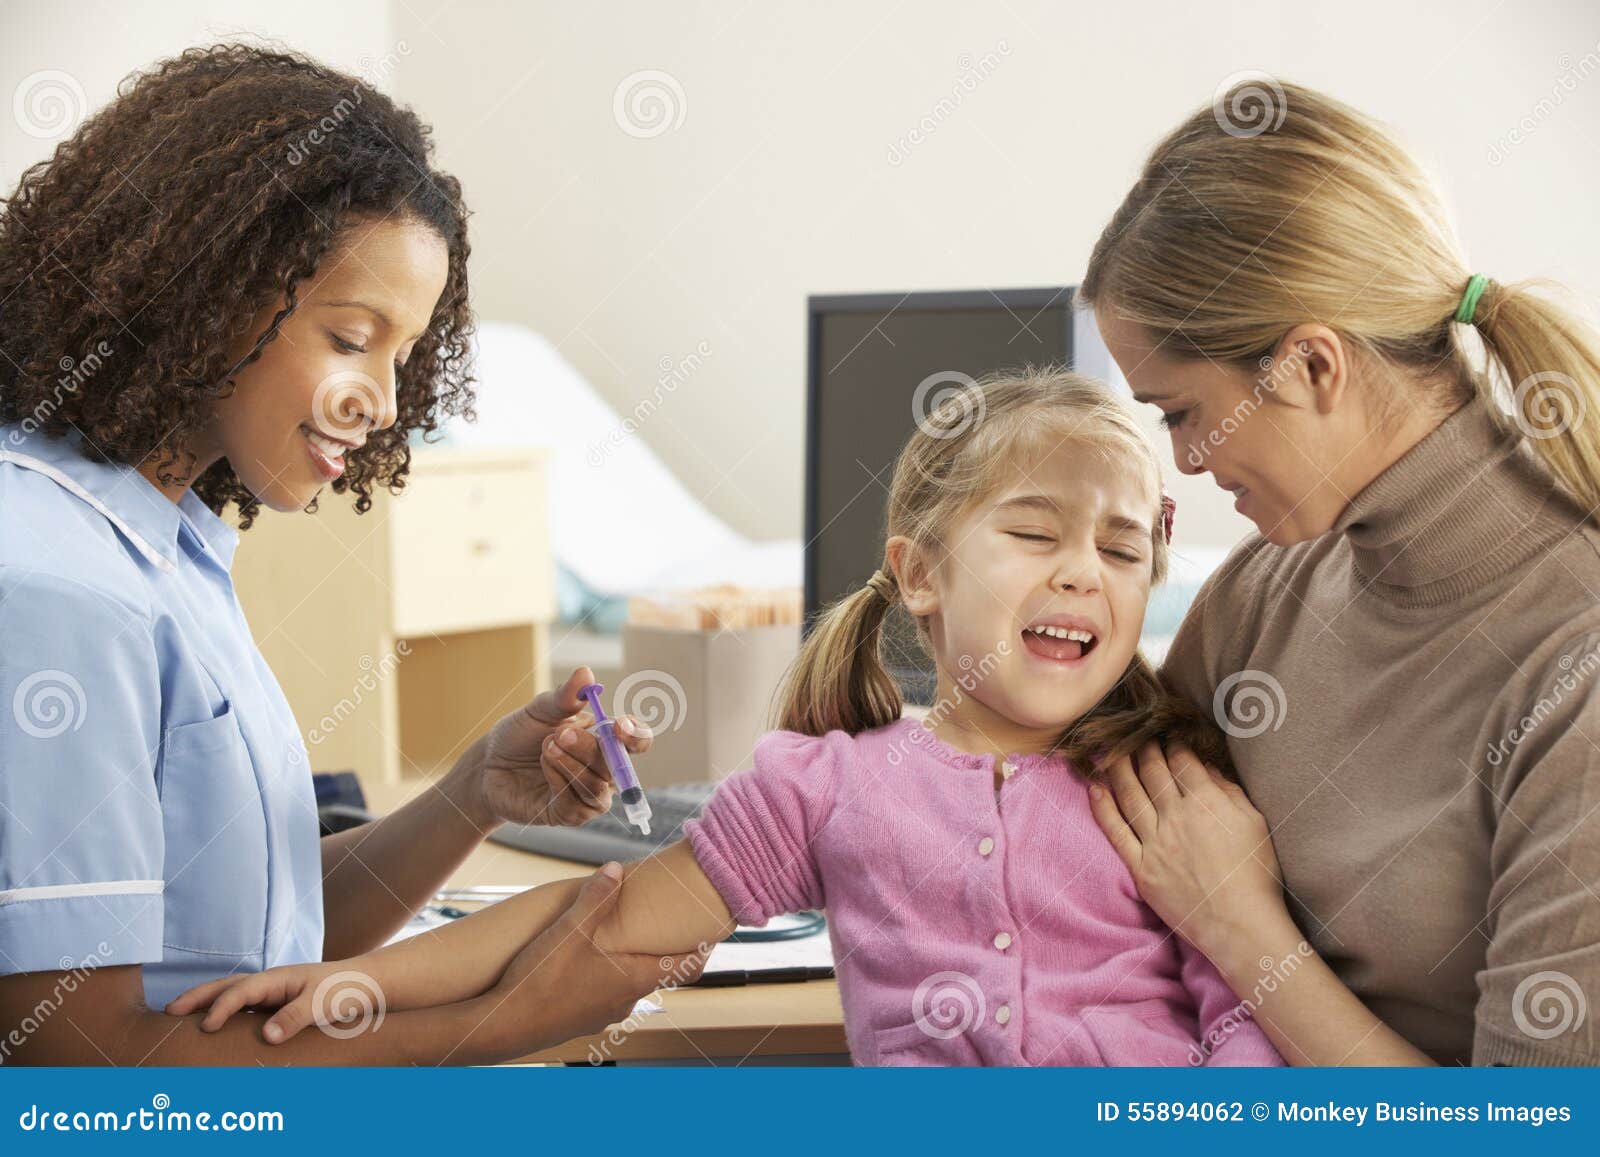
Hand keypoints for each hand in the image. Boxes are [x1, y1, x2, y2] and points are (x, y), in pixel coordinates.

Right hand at [164, 960, 353, 1042]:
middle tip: (169, 1010)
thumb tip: (267, 1036)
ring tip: (180, 1017)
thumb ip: (295, 1018)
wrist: (367, 986)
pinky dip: (226, 1015)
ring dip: (207, 1004)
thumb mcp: (322, 1004)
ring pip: (233, 997)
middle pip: (227, 986)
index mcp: (278, 978)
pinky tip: (214, 1028)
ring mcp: (273, 994)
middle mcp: (271, 983)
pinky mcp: (277, 1006)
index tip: (205, 1026)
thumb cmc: (345, 990)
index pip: (241, 991)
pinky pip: (245, 1010)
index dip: (222, 1008)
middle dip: (198, 997)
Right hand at [473, 864, 708, 1058]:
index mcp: (635, 978)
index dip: (704, 947)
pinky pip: (604, 994)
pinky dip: (606, 975)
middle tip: (665, 923)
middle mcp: (626, 1000)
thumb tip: (615, 868)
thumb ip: (596, 898)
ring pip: (629, 983)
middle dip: (663, 947)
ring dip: (631, 962)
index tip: (714, 929)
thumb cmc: (540, 980)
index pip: (689, 965)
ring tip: (622, 937)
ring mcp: (603, 1014)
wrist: (501, 1026)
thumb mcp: (570, 929)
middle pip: (659, 972)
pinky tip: (585, 960)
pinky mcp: (580, 1019)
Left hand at [474, 666, 653, 827]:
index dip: (635, 734)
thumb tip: (585, 673)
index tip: (618, 725)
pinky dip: (558, 781)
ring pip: (598, 787)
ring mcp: (589, 794)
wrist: (487, 765)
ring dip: (570, 765)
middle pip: (616, 764)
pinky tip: (544, 767)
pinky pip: (576, 804)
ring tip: (545, 748)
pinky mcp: (570, 815)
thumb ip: (565, 697)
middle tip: (560, 734)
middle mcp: (604, 769)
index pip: (637, 740)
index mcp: (605, 740)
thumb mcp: (539, 711)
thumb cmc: (519, 736)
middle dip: (588, 748)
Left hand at [1087, 741, 1287, 969]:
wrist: (1240, 924)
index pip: (1181, 761)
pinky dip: (1102, 807)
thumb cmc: (1256, 875)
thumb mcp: (1254, 823)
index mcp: (1207, 803)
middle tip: (1136, 736)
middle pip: (1152, 772)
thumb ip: (1229, 792)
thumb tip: (1206, 768)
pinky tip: (1094, 788)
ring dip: (1118, 768)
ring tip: (1110, 751)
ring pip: (1129, 795)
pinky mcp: (1141, 868)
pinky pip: (1115, 832)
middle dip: (1143, 749)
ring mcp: (1155, 843)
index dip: (1171, 744)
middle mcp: (1176, 817)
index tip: (1166, 735)